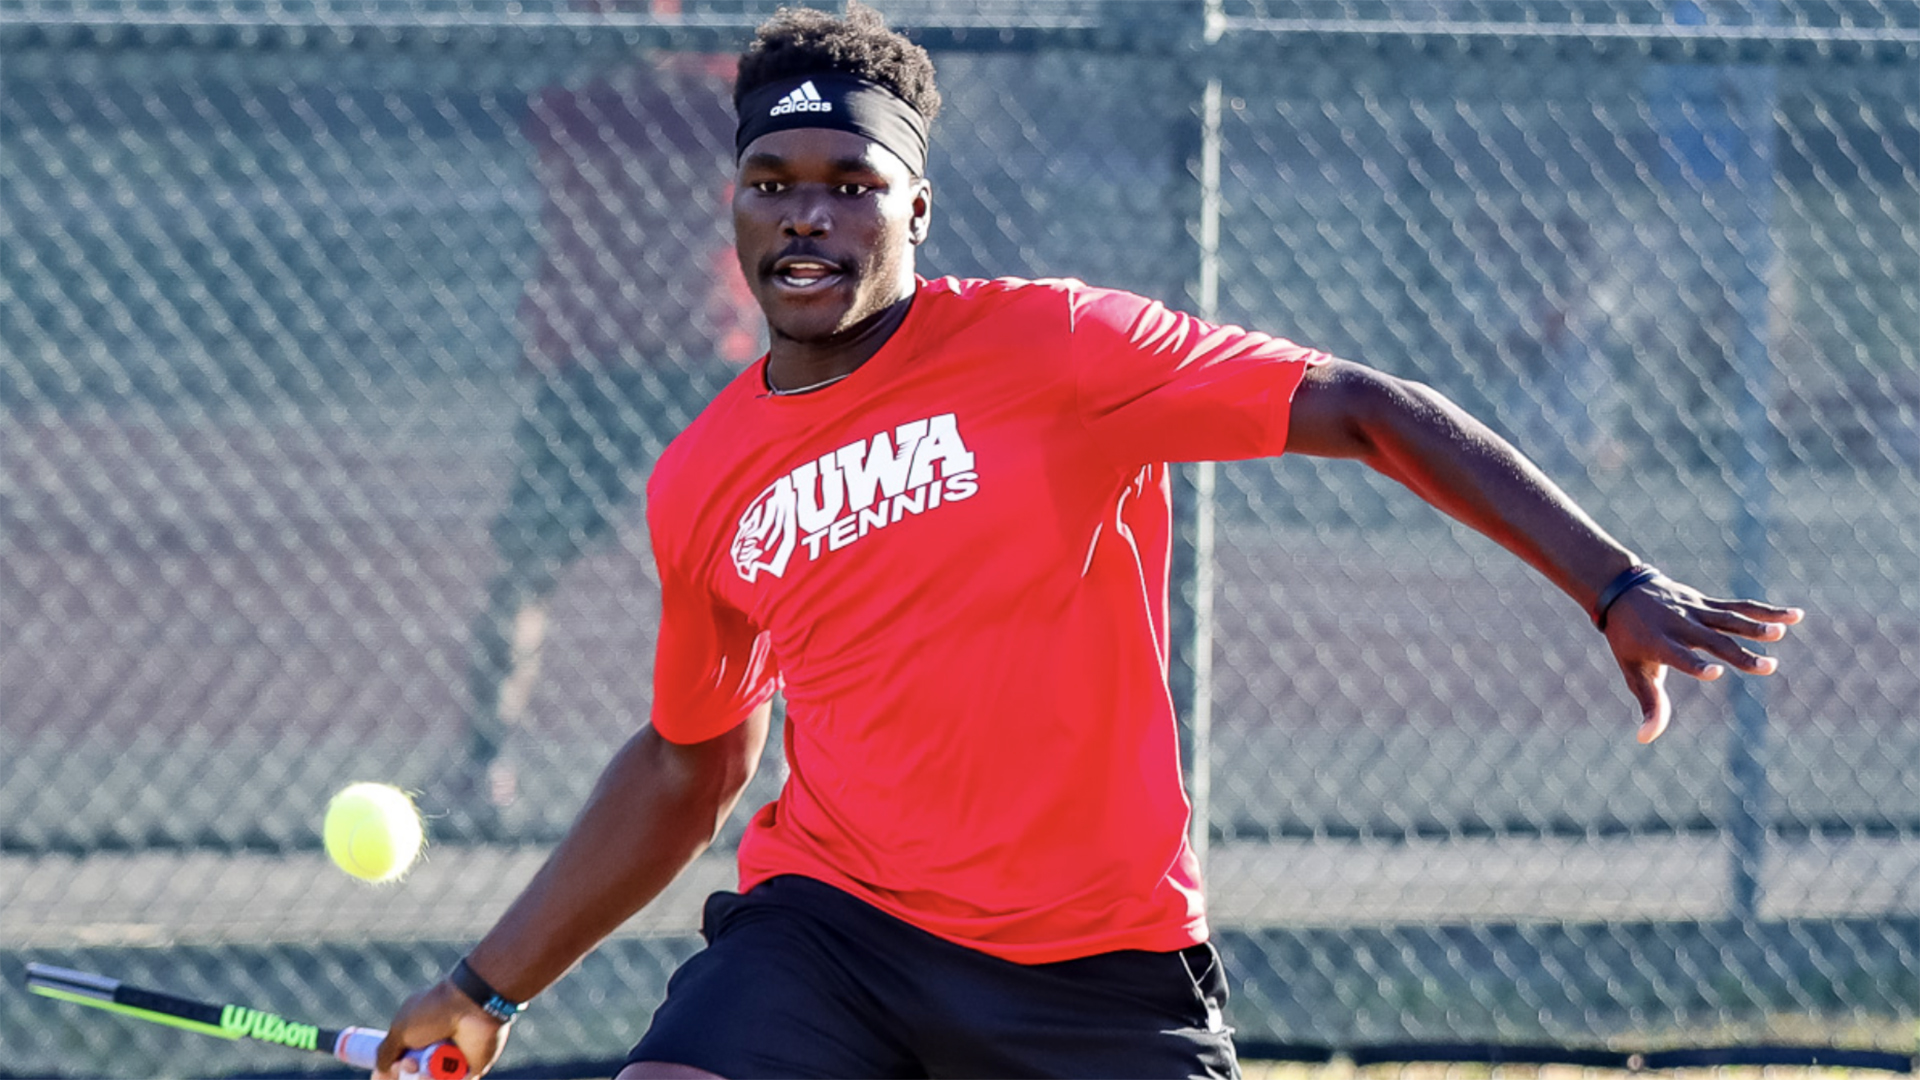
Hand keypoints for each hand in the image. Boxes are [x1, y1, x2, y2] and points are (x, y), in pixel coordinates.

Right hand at [374, 979, 509, 1079]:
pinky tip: (437, 1072)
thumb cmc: (434, 1013)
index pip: (403, 1062)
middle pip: (415, 1074)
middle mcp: (436, 1048)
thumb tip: (379, 1075)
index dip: (395, 1069)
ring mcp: (454, 1060)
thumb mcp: (400, 1030)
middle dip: (410, 1072)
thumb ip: (386, 1053)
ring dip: (425, 1079)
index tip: (392, 1069)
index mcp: (420, 1035)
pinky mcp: (471, 1070)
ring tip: (425, 1070)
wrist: (472, 1007)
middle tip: (412, 1064)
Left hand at [1601, 574, 1802, 743]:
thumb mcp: (1633, 670)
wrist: (1623, 591)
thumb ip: (1649, 702)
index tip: (1715, 672)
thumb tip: (1645, 738)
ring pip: (1728, 619)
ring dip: (1755, 626)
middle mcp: (1679, 625)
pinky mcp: (1707, 603)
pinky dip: (1766, 611)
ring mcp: (1695, 612)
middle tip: (1769, 667)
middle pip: (1713, 641)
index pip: (1679, 656)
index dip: (1695, 665)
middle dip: (1740, 654)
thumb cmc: (1629, 639)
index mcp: (1659, 643)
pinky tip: (1794, 616)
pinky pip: (1739, 607)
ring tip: (1780, 633)